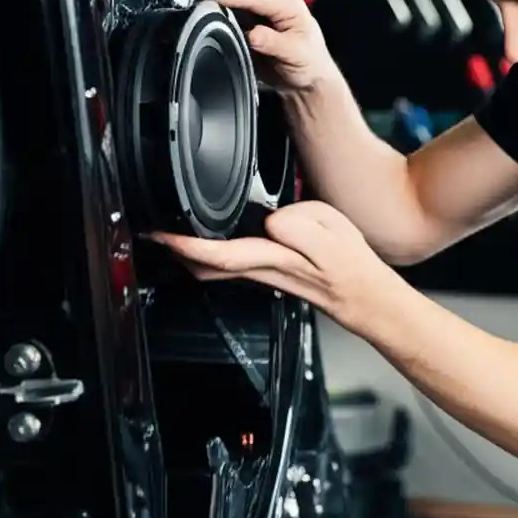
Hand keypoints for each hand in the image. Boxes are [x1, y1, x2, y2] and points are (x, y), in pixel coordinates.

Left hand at [147, 201, 406, 330]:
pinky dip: (208, 258)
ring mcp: (264, 277)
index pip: (223, 253)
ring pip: (214, 272)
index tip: (165, 234)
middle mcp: (264, 271)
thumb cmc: (352, 264)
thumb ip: (301, 223)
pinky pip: (228, 270)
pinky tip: (203, 244)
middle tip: (153, 233)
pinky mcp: (268, 277)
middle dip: (177, 254)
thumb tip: (273, 221)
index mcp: (278, 259)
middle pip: (207, 269)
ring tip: (170, 235)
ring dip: (188, 256)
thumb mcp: (335, 232)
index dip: (190, 246)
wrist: (364, 297)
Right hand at [202, 0, 339, 92]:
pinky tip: (215, 14)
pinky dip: (223, 5)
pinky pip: (235, 5)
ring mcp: (263, 8)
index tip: (216, 2)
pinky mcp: (252, 19)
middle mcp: (276, 1)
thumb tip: (252, 34)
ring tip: (209, 6)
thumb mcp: (295, 54)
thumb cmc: (309, 64)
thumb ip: (272, 43)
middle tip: (211, 0)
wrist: (307, 79)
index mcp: (289, 5)